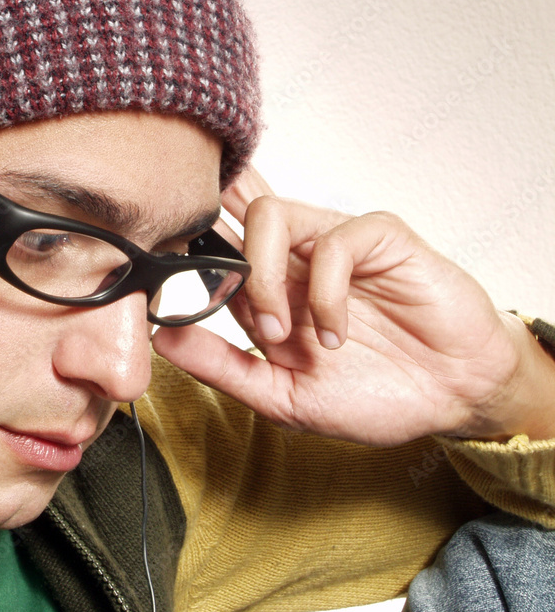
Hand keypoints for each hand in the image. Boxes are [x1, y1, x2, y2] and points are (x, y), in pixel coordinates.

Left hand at [153, 167, 554, 445]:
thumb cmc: (373, 394)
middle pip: (232, 213)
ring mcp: (334, 244)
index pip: (213, 247)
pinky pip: (333, 241)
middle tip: (226, 315)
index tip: (162, 271)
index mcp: (267, 290)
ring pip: (271, 214)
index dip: (185, 251)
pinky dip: (325, 294)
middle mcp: (293, 258)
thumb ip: (222, 367)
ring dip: (264, 279)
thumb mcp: (282, 397)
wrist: (451, 399)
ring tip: (282, 335)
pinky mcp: (381, 238)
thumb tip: (160, 338)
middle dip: (213, 248)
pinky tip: (335, 335)